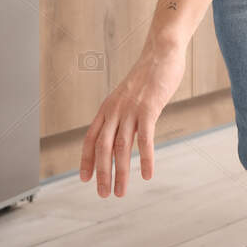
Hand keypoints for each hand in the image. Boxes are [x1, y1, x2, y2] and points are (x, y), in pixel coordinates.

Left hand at [79, 40, 186, 197]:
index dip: (87, 160)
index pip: (91, 138)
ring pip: (121, 147)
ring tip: (121, 192)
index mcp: (107, 108)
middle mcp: (115, 110)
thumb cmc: (147, 76)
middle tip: (104, 194)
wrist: (161, 52)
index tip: (85, 179)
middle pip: (103, 147)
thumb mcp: (128, 95)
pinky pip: (145, 138)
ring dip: (121, 172)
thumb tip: (123, 134)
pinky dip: (145, 158)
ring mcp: (131, 109)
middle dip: (102, 173)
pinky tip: (147, 174)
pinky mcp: (149, 108)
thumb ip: (123, 114)